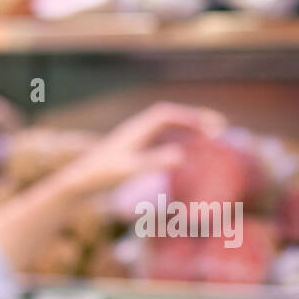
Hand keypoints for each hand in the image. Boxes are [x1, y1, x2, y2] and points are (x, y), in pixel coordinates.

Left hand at [50, 101, 226, 198]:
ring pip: (167, 128)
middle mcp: (137, 130)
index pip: (169, 115)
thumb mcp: (129, 170)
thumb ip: (155, 162)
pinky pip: (161, 140)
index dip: (192, 117)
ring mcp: (135, 140)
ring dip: (188, 129)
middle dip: (196, 119)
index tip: (213, 126)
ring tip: (211, 137)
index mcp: (137, 129)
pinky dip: (178, 141)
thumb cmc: (101, 176)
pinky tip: (187, 152)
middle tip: (220, 127)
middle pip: (171, 117)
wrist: (78, 183)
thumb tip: (182, 157)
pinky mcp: (133, 152)